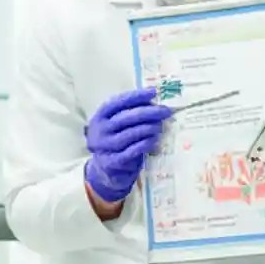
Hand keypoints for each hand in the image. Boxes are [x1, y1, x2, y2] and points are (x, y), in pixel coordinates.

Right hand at [83, 88, 172, 202]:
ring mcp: (105, 147)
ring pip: (130, 134)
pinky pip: (132, 151)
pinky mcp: (113, 162)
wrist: (105, 171)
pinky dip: (145, 144)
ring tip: (160, 125)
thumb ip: (130, 113)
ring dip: (148, 128)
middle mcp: (100, 131)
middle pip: (126, 118)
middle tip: (165, 111)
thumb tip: (155, 102)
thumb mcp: (117, 125)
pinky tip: (154, 140)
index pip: (117, 102)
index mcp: (100, 117)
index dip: (135, 96)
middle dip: (148, 112)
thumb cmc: (115, 141)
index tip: (153, 92)